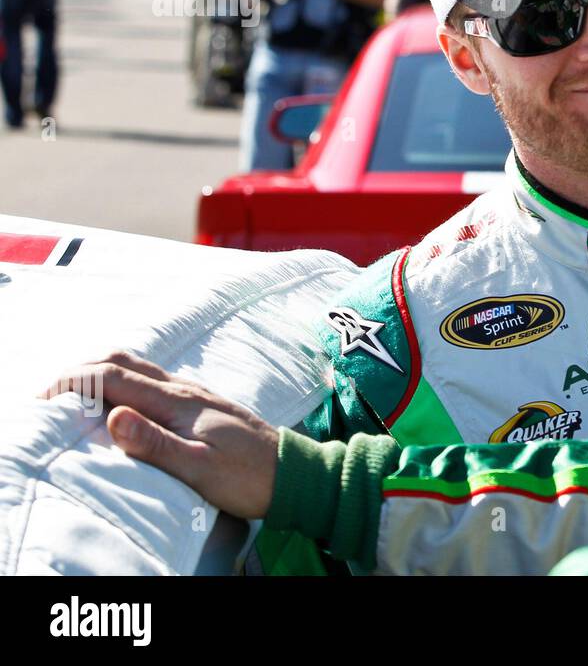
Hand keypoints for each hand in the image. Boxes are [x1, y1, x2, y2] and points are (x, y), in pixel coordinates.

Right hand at [41, 350, 279, 519]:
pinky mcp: (199, 404)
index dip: (73, 382)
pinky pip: (152, 382)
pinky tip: (118, 404)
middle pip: (123, 362)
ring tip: (75, 399)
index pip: (113, 377)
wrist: (291, 473)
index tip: (45, 399)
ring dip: (101, 375)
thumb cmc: (246, 476)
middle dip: (81, 371)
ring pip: (138, 369)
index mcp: (177, 402)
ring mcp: (193, 394)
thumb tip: (112, 416)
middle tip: (51, 395)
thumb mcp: (198, 468)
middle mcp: (183, 389)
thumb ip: (154, 444)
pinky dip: (123, 384)